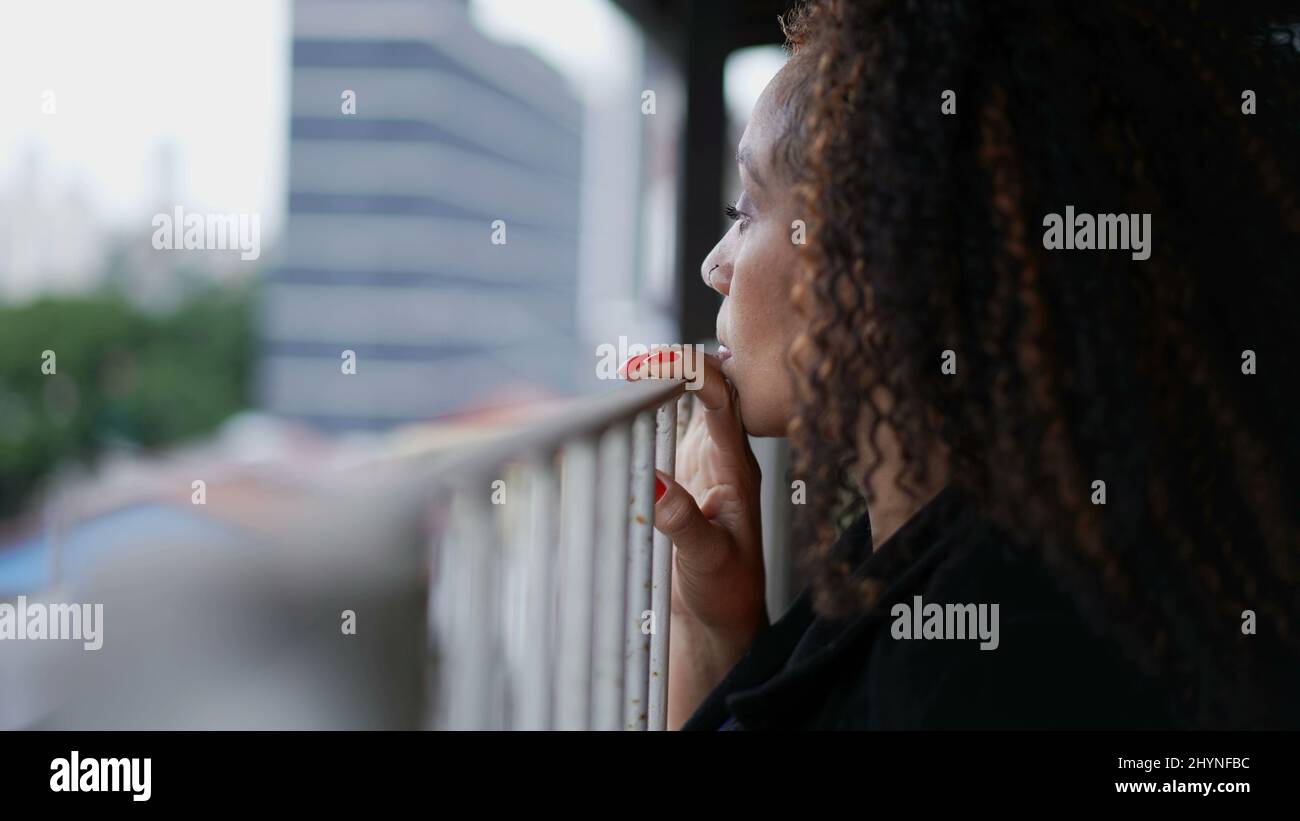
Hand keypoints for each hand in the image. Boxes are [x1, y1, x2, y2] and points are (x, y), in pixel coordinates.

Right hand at [624, 349, 767, 726]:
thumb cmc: (726, 592)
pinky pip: (671, 423)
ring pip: (690, 399)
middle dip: (674, 362)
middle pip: (710, 385)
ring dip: (662, 380)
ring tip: (628, 373)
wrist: (724, 615)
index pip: (722, 399)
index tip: (650, 366)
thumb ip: (683, 523)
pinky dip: (651, 405)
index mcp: (737, 467)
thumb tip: (655, 482)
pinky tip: (630, 400)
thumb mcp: (707, 560)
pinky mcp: (684, 470)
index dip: (690, 371)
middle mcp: (724, 453)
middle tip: (630, 366)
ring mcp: (704, 458)